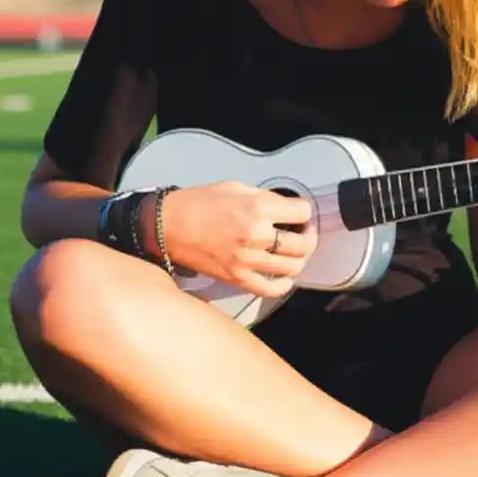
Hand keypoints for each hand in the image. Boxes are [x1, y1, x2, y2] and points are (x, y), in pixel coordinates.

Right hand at [148, 181, 316, 297]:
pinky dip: (283, 284)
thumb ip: (264, 197)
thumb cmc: (198, 203)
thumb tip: (284, 207)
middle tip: (302, 232)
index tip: (299, 212)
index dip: (304, 211)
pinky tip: (283, 276)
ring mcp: (248, 260)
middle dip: (308, 236)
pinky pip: (270, 288)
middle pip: (303, 244)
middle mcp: (257, 236)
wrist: (169, 226)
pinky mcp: (237, 278)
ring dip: (299, 259)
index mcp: (257, 209)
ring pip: (292, 267)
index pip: (303, 212)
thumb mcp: (235, 187)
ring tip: (293, 251)